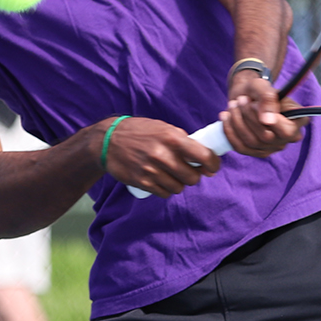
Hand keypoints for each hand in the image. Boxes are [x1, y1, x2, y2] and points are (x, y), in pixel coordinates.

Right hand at [101, 116, 221, 196]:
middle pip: (192, 178)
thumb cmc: (140, 132)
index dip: (213, 164)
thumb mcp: (163, 128)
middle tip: (187, 171)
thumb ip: (183, 141)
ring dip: (178, 184)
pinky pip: (164, 193)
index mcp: (172, 138)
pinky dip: (165, 189)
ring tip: (171, 175)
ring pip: (178, 188)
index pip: (204, 156)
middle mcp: (163, 155)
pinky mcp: (142, 182)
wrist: (108, 140)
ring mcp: (152, 170)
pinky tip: (160, 180)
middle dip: (193, 176)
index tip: (212, 168)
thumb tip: (205, 156)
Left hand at [220, 70, 302, 157]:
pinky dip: (230, 132)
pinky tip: (225, 118)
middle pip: (266, 137)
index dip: (272, 122)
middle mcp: (288, 139)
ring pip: (252, 142)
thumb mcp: (263, 87)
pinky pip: (241, 148)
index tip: (254, 104)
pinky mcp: (257, 152)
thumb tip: (268, 120)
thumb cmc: (258, 90)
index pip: (286, 131)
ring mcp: (272, 148)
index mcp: (297, 122)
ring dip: (237, 122)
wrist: (246, 96)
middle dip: (248, 117)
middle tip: (240, 100)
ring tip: (232, 105)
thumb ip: (268, 99)